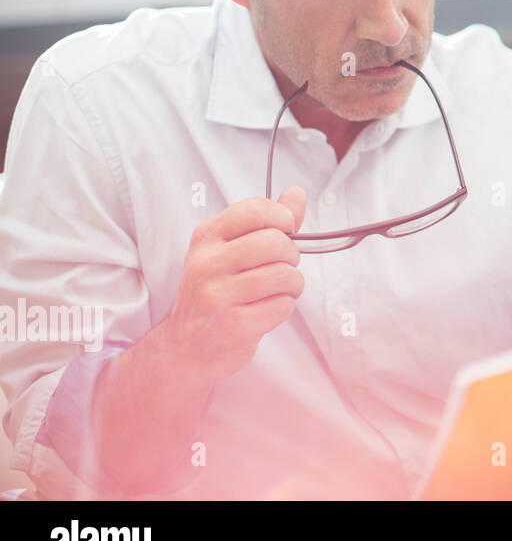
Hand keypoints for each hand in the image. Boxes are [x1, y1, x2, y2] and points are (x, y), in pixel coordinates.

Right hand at [162, 187, 307, 384]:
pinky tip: (265, 311)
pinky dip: (284, 308)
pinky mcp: (234, 326)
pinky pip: (283, 306)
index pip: (254, 210)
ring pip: (284, 275)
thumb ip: (267, 222)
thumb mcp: (231, 251)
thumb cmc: (216, 292)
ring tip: (277, 290)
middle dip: (291, 255)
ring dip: (292, 284)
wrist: (185, 347)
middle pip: (274, 243)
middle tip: (283, 266)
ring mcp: (218, 296)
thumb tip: (296, 194)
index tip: (286, 228)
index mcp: (206, 239)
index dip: (282, 216)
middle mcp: (207, 264)